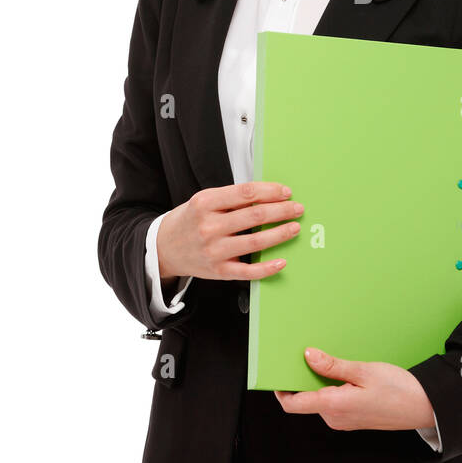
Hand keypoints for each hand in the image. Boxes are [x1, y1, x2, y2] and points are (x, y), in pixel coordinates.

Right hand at [156, 181, 302, 281]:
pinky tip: (282, 261)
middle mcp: (209, 226)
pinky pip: (248, 271)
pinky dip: (267, 267)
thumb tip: (267, 195)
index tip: (286, 192)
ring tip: (294, 228)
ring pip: (256, 241)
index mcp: (205, 203)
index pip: (246, 193)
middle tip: (297, 208)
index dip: (270, 191)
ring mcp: (214, 251)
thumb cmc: (189, 221)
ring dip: (280, 234)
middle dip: (282, 211)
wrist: (164, 248)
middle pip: (255, 215)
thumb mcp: (203, 202)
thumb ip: (231, 199)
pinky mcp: (218, 271)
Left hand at [273, 347, 437, 433]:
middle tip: (310, 355)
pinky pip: (332, 403)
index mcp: (334, 406)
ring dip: (321, 382)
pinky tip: (346, 375)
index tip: (277, 372)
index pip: (293, 404)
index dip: (280, 389)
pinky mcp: (351, 418)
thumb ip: (333, 366)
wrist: (424, 407)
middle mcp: (335, 418)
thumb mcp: (364, 371)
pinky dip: (332, 388)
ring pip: (319, 400)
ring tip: (335, 362)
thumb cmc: (399, 391)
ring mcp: (343, 420)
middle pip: (305, 399)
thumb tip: (309, 356)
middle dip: (304, 378)